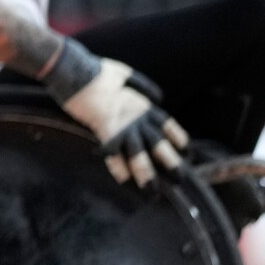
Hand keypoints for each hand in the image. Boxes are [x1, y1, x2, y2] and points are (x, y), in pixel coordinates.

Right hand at [43, 38, 186, 185]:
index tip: (187, 151)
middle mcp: (138, 118)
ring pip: (139, 155)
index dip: (179, 139)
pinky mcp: (105, 131)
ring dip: (146, 175)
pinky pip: (114, 154)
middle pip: (159, 144)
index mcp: (145, 105)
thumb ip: (143, 88)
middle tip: (180, 179)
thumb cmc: (99, 73)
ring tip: (153, 192)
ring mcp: (122, 126)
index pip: (169, 126)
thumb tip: (158, 98)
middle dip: (171, 163)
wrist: (78, 72)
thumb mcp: (127, 76)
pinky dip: (118, 167)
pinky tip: (123, 181)